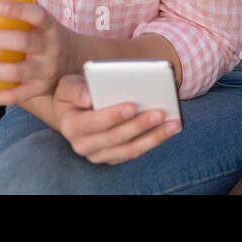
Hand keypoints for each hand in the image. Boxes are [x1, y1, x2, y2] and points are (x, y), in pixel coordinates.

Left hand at [0, 0, 74, 105]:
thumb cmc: (50, 38)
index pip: (38, 15)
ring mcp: (44, 72)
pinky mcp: (38, 90)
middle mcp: (50, 49)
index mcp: (51, 28)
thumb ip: (24, 14)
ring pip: (16, 72)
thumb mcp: (46, 23)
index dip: (18, 10)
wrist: (76, 61)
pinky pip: (14, 96)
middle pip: (24, 43)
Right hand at [52, 74, 180, 163]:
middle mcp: (83, 145)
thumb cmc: (75, 93)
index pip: (93, 123)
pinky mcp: (115, 156)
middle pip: (115, 138)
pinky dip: (154, 140)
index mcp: (71, 126)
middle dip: (139, 125)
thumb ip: (77, 90)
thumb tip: (89, 97)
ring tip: (173, 123)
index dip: (113, 115)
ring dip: (153, 137)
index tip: (132, 105)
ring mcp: (100, 154)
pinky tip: (169, 128)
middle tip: (160, 112)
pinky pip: (136, 151)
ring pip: (129, 149)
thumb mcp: (69, 85)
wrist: (76, 109)